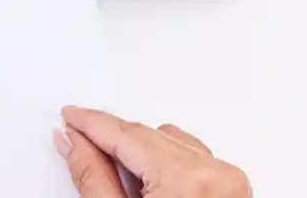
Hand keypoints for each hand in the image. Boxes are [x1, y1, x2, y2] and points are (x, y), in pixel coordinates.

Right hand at [54, 106, 250, 196]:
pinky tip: (146, 186)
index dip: (90, 123)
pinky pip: (192, 157)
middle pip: (146, 135)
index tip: (70, 117)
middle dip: (110, 141)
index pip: (125, 134)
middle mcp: (217, 175)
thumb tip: (74, 142)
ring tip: (119, 183)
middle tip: (78, 145)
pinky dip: (165, 164)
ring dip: (139, 154)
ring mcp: (231, 182)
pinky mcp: (236, 189)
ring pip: (169, 143)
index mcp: (187, 180)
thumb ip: (93, 177)